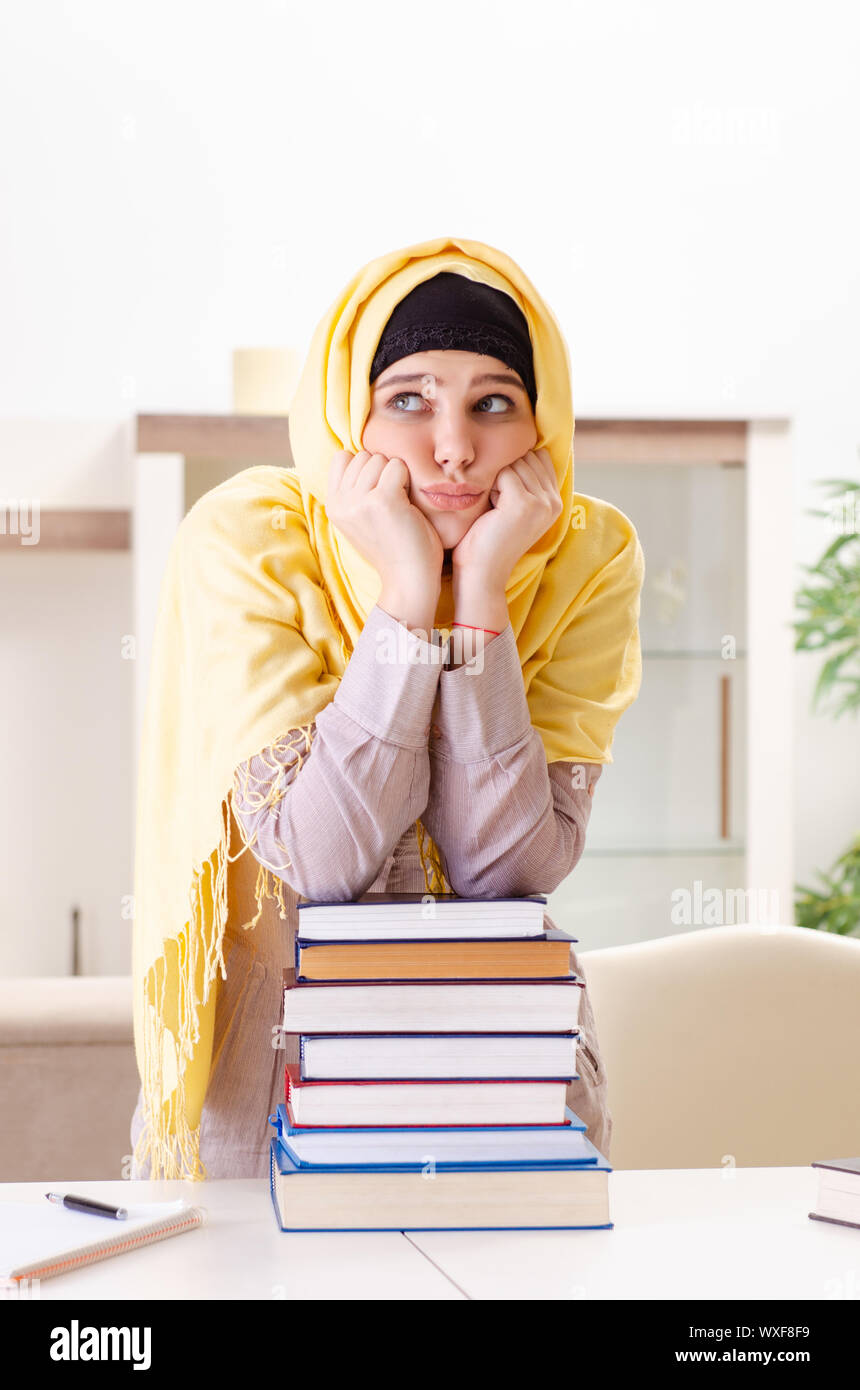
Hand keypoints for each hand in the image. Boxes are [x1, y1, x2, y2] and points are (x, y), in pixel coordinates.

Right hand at [326, 450, 443, 605]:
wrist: (408, 578)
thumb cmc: (394, 546)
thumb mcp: (360, 518)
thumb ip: (353, 491)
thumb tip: (353, 453)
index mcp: (333, 506)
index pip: (342, 458)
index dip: (364, 467)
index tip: (377, 490)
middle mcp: (340, 503)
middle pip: (362, 455)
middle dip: (381, 470)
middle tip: (392, 501)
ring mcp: (359, 501)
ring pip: (379, 459)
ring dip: (395, 475)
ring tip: (399, 503)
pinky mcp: (382, 500)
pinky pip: (397, 467)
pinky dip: (408, 479)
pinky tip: (408, 504)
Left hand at [450, 448, 562, 583]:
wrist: (481, 573)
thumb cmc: (487, 539)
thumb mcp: (512, 505)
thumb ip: (524, 480)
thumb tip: (525, 445)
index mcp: (555, 501)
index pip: (539, 457)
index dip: (515, 470)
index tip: (506, 499)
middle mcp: (555, 501)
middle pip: (526, 457)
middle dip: (505, 475)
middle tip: (499, 507)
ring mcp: (542, 502)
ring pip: (515, 463)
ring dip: (497, 482)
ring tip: (496, 511)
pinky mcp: (525, 504)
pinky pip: (504, 474)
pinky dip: (491, 489)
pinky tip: (492, 512)